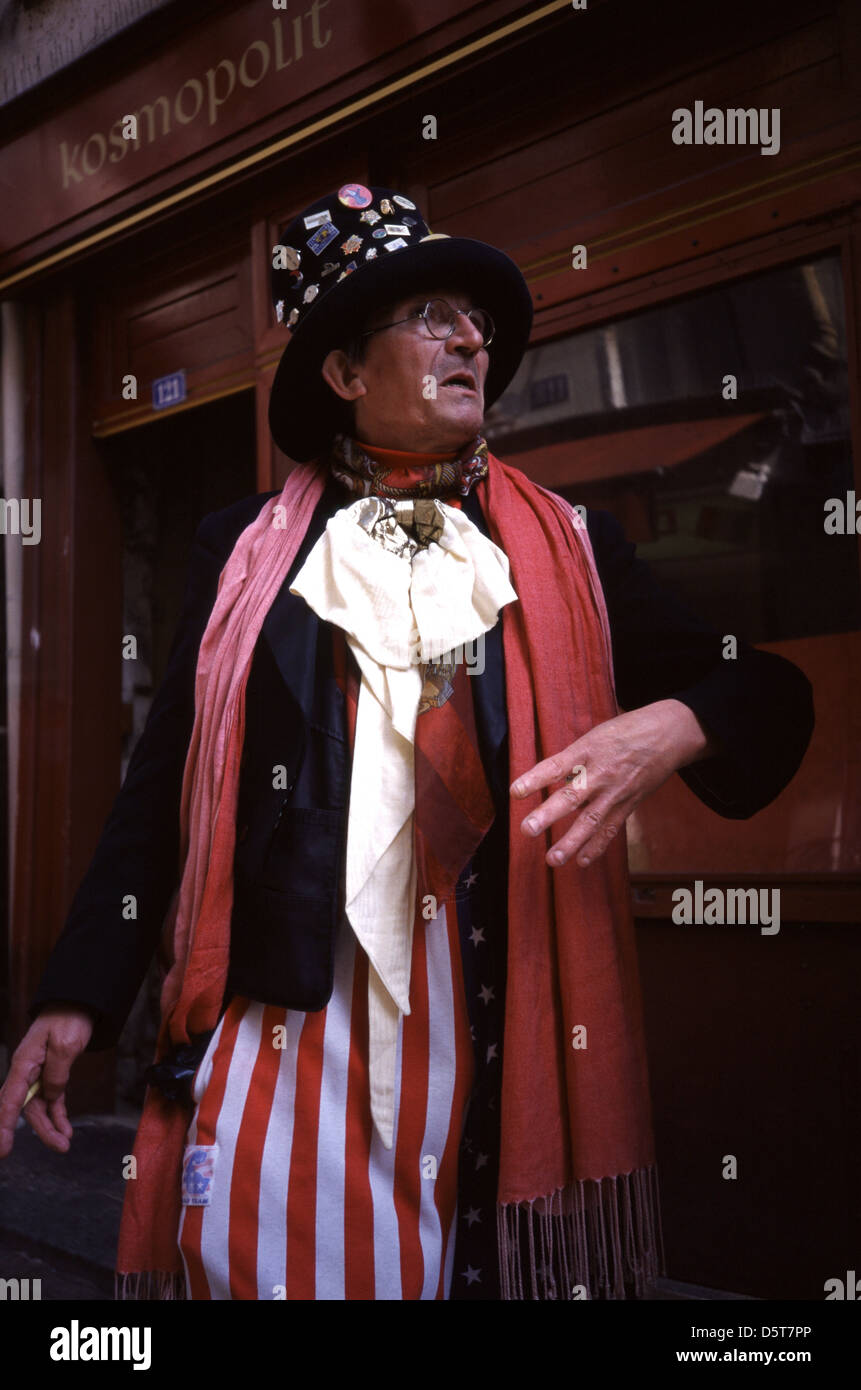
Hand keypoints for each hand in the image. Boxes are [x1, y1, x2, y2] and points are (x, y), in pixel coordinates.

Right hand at [0, 1006, 95, 1156]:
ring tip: (65, 1144)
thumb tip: (50, 1096)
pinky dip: (58, 1115)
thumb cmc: (68, 1018)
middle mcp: (26, 1071)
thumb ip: (56, 1073)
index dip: (5, 1126)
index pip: (11, 1100)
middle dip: (40, 1130)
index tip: (2, 1149)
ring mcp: (38, 1074)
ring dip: (51, 1126)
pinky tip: (66, 1129)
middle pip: (26, 1108)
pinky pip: (51, 1100)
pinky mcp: (51, 1074)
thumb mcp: (65, 1044)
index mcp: (24, 1063)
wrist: (78, 1003)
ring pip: (39, 1107)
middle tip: (59, 1148)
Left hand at [510, 699, 718, 868]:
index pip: (556, 765)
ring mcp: (616, 791)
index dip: (535, 778)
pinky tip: (581, 862)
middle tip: (527, 829)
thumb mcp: (594, 736)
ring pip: (591, 820)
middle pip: (572, 796)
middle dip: (549, 815)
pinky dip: (596, 847)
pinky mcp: (628, 804)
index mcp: (587, 750)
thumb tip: (545, 779)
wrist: (667, 735)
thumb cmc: (624, 732)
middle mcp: (601, 773)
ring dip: (571, 842)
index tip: (515, 792)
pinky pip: (611, 829)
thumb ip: (571, 759)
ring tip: (552, 860)